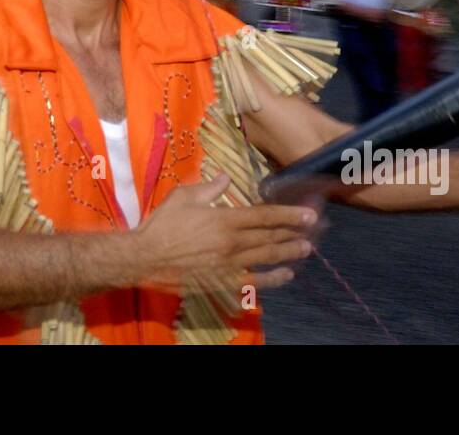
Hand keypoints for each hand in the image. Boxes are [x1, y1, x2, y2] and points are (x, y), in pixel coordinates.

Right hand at [132, 174, 318, 292]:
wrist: (145, 257)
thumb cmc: (162, 224)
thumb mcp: (183, 197)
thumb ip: (209, 188)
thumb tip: (226, 177)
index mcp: (224, 219)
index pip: (264, 216)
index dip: (288, 214)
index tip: (308, 214)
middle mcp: (232, 243)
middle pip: (270, 237)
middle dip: (294, 232)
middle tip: (313, 230)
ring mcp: (229, 264)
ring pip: (266, 258)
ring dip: (288, 253)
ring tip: (305, 249)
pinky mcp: (222, 281)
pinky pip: (253, 282)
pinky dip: (272, 279)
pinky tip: (286, 275)